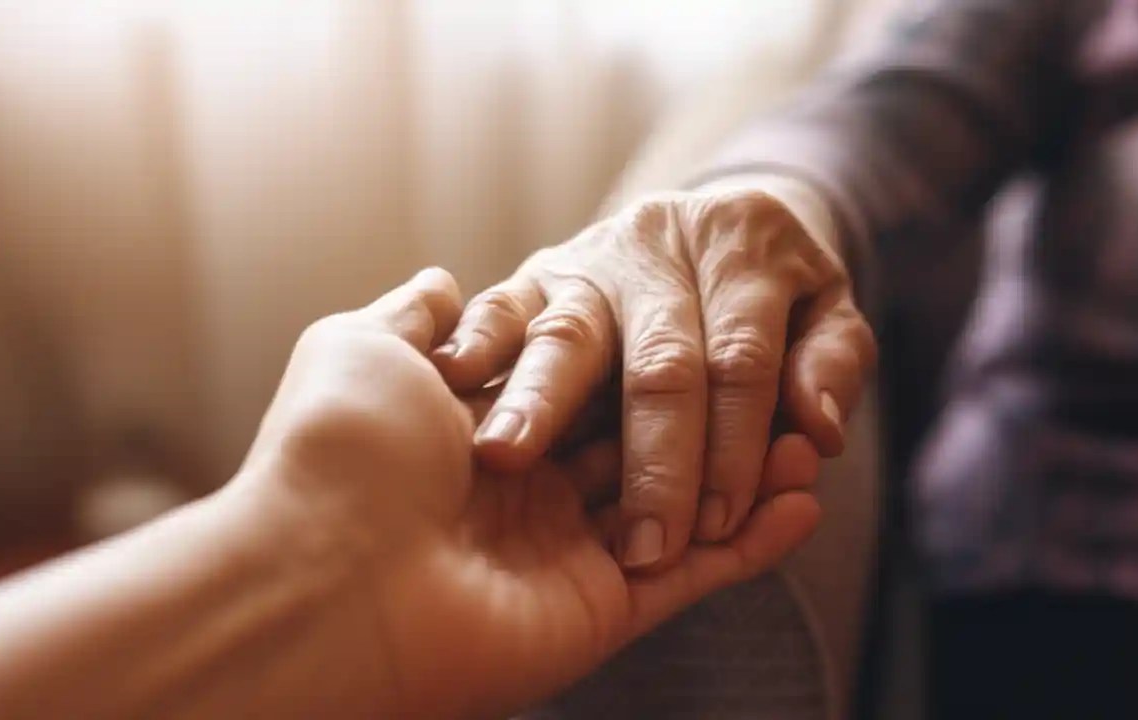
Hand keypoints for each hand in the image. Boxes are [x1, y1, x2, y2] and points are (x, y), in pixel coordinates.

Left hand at [233, 268, 823, 718]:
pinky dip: (759, 539)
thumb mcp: (364, 350)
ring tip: (810, 440)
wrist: (328, 576)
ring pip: (694, 502)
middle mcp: (539, 484)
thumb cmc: (342, 450)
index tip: (704, 322)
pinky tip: (804, 499)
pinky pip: (701, 572)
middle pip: (656, 435)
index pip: (595, 375)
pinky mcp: (607, 605)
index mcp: (496, 423)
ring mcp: (576, 548)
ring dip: (755, 468)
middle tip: (780, 385)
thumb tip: (446, 282)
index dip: (652, 355)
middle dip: (722, 416)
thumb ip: (421, 317)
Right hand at [432, 178, 874, 571]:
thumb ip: (830, 366)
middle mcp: (660, 244)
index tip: (723, 524)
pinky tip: (450, 375)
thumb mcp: (827, 313)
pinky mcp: (533, 274)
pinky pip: (500, 307)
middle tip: (649, 539)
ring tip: (508, 456)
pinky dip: (476, 339)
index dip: (738, 445)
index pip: (743, 360)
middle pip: (661, 360)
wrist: (711, 219)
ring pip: (567, 334)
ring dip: (539, 400)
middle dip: (657, 457)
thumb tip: (818, 431)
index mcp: (744, 246)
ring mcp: (590, 258)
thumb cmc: (774, 293)